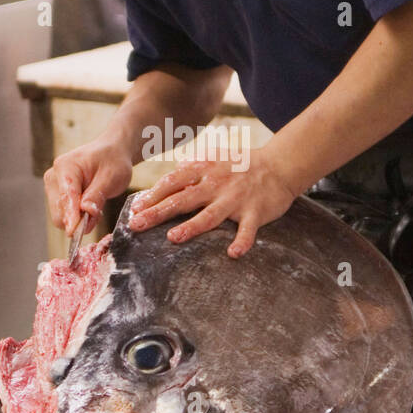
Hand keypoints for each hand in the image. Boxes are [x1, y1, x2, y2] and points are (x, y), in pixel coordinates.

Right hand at [44, 136, 133, 235]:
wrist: (111, 153)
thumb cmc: (112, 161)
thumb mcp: (111, 177)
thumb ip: (96, 196)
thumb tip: (85, 213)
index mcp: (66, 167)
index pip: (66, 197)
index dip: (71, 216)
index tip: (74, 232)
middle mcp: (53, 176)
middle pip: (59, 212)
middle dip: (78, 219)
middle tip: (98, 211)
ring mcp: (52, 186)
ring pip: (60, 216)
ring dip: (78, 218)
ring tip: (95, 204)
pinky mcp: (55, 194)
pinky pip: (63, 214)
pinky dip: (76, 216)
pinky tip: (88, 204)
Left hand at [128, 147, 297, 256]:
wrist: (279, 166)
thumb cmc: (240, 166)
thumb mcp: (213, 159)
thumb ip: (189, 169)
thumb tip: (164, 181)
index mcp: (204, 170)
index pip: (173, 182)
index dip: (153, 195)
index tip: (134, 209)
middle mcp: (217, 184)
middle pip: (184, 199)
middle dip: (159, 212)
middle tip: (137, 225)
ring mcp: (236, 199)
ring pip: (211, 214)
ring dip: (193, 226)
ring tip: (173, 237)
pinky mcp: (255, 212)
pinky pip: (248, 229)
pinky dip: (242, 241)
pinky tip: (233, 254)